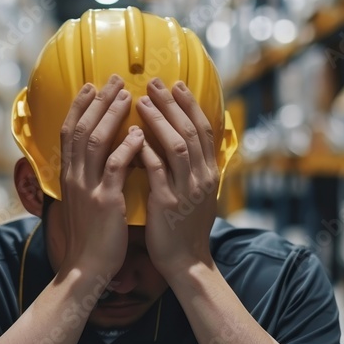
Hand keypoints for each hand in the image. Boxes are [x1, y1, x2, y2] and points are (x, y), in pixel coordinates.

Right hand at [57, 75, 144, 278]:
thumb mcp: (84, 200)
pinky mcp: (104, 201)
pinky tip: (138, 134)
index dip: (80, 106)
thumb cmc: (91, 234)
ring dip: (111, 115)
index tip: (92, 85)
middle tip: (113, 79)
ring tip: (127, 95)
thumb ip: (89, 175)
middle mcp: (74, 177)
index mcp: (69, 175)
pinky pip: (114, 168)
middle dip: (97, 101)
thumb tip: (98, 154)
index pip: (69, 131)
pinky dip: (125, 148)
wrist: (87, 267)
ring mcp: (87, 188)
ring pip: (95, 141)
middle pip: (81, 128)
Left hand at [135, 78, 218, 279]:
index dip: (190, 105)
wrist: (185, 261)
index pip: (204, 129)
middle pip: (191, 130)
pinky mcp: (168, 202)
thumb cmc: (187, 227)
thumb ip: (194, 168)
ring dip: (159, 120)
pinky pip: (158, 169)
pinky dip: (147, 150)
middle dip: (173, 104)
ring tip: (141, 101)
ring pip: (177, 145)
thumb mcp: (199, 194)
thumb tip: (187, 142)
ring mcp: (186, 189)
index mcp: (210, 173)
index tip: (176, 85)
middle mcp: (202, 177)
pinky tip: (134, 135)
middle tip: (154, 82)